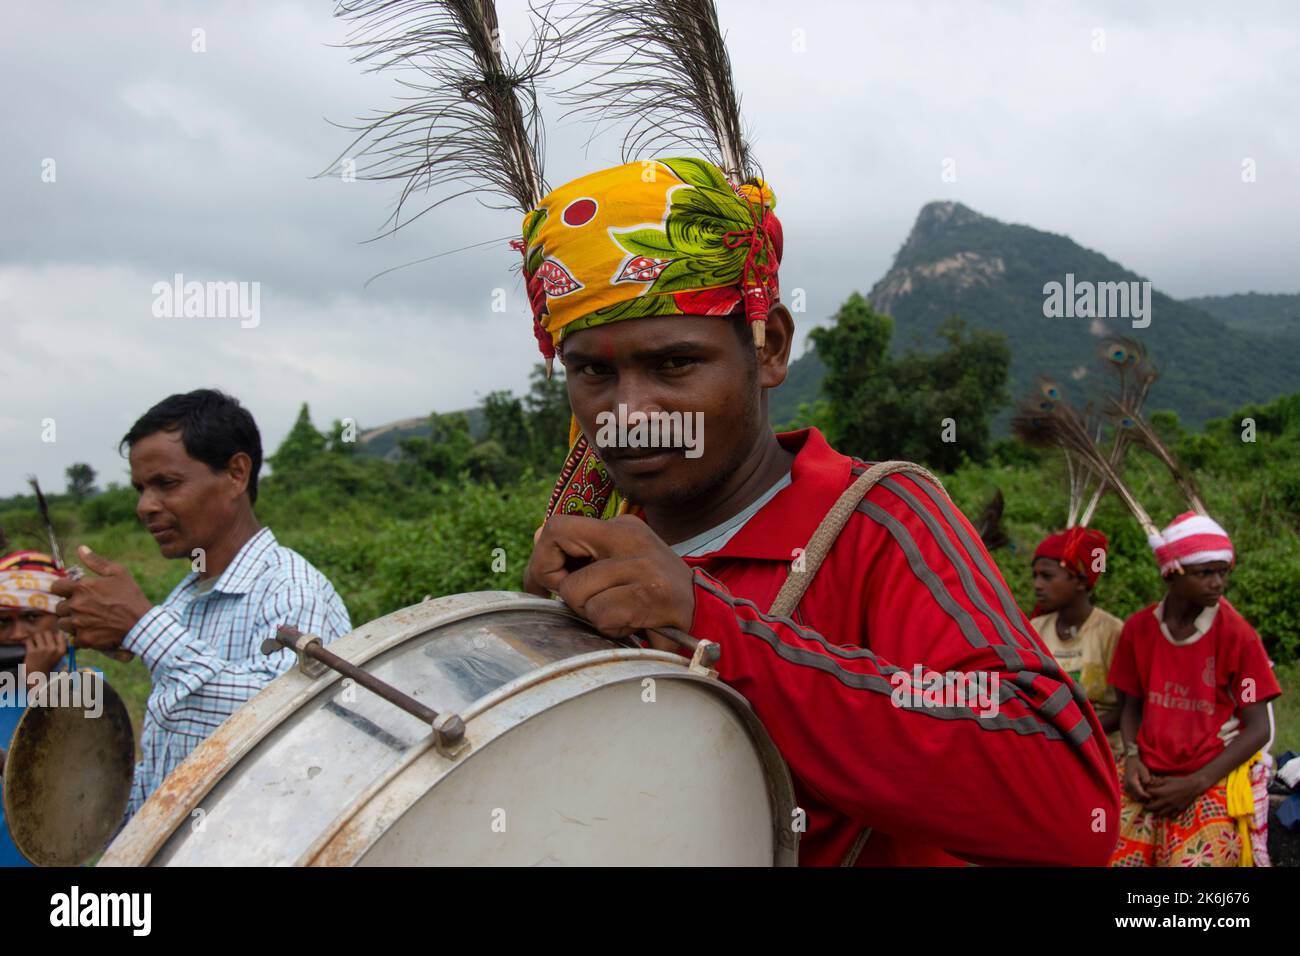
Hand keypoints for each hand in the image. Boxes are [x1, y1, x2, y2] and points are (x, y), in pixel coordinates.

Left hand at [23, 629, 66, 679]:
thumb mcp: (59, 656)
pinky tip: (29, 648)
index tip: (49, 639)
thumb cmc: (48, 666)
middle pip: (47, 633)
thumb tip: (60, 631)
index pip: (59, 634)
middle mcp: (53, 649)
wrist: (38, 678)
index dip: (53, 636)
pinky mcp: (32, 652)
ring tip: (35, 645)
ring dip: (35, 639)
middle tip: (40, 642)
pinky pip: (29, 641)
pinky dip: (28, 643)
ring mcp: (42, 650)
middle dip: (43, 636)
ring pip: (37, 635)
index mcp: (61, 650)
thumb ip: (60, 645)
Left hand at [50, 546, 153, 650]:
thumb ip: (96, 561)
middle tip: (83, 608)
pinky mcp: (84, 638)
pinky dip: (82, 636)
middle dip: (68, 607)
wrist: (141, 623)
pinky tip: (94, 631)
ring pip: (63, 623)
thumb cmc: (130, 596)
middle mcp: (76, 605)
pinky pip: (74, 638)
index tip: (71, 592)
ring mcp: (79, 623)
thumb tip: (80, 549)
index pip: (56, 587)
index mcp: (82, 587)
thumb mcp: (118, 573)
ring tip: (86, 620)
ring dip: (71, 622)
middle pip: (58, 607)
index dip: (63, 589)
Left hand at [524, 514, 695, 639]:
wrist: (708, 615)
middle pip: (557, 541)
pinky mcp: (650, 594)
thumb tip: (539, 535)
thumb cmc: (654, 595)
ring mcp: (641, 564)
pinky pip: (601, 614)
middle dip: (552, 578)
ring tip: (617, 614)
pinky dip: (610, 627)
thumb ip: (581, 554)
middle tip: (573, 602)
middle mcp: (629, 537)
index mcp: (620, 527)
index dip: (540, 559)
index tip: (541, 586)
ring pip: (575, 590)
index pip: (558, 527)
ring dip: (589, 613)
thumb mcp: (619, 564)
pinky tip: (631, 625)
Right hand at [1123, 755, 1153, 801]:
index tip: (1153, 795)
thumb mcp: (1144, 771)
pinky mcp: (1127, 789)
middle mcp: (1127, 786)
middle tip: (1152, 794)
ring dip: (1142, 797)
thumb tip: (1148, 785)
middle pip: (1138, 797)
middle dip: (1145, 797)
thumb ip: (1146, 778)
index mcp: (1131, 782)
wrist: (1130, 763)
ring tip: (1148, 791)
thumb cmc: (1138, 766)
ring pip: (1136, 798)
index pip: (1140, 793)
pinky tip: (1144, 790)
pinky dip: (1140, 795)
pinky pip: (1134, 796)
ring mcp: (1126, 788)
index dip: (1148, 796)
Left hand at [1144, 772, 1207, 817]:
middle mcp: (1166, 801)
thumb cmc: (1179, 781)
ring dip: (1156, 812)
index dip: (1145, 794)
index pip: (1148, 795)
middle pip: (1152, 807)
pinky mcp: (1179, 810)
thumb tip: (1148, 784)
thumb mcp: (1166, 779)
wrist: (1193, 786)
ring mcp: (1172, 807)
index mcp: (1162, 792)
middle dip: (1146, 807)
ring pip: (1160, 814)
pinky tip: (1166, 811)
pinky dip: (1167, 815)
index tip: (1145, 794)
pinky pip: (1171, 816)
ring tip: (1155, 809)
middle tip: (1145, 806)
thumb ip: (1157, 782)